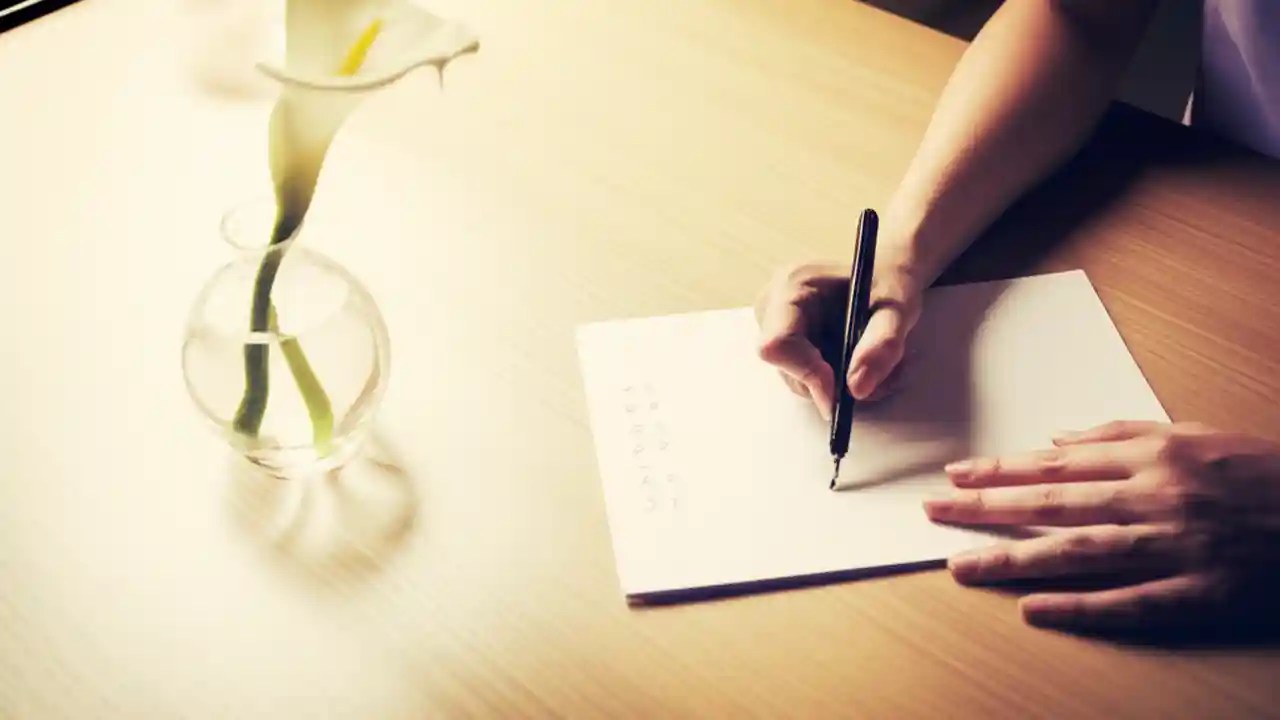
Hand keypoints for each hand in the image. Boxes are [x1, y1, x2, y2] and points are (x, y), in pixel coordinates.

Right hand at [754, 262, 922, 418]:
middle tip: (875, 374)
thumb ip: (882, 344)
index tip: (844, 394)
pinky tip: (854, 359)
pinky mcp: (784, 340)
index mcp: (792, 286)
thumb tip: (857, 388)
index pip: (778, 344)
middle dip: (833, 381)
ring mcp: (773, 324)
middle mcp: (772, 304)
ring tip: (871, 363)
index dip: (808, 374)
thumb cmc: (890, 281)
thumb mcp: (897, 309)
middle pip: (787, 368)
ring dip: (836, 383)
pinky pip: (802, 376)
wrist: (887, 272)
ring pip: (796, 378)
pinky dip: (832, 379)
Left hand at [924, 421, 1279, 633]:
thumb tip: (1056, 440)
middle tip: (934, 512)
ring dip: (1014, 559)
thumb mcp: (1191, 434)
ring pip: (1078, 552)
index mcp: (1152, 457)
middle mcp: (1155, 497)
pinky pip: (1131, 602)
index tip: (955, 474)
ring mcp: (1175, 548)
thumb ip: (1120, 435)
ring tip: (961, 565)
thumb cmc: (1257, 471)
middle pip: (1053, 505)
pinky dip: (1081, 607)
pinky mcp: (1199, 593)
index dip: (1000, 469)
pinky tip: (1034, 610)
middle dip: (986, 508)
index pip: (1056, 465)